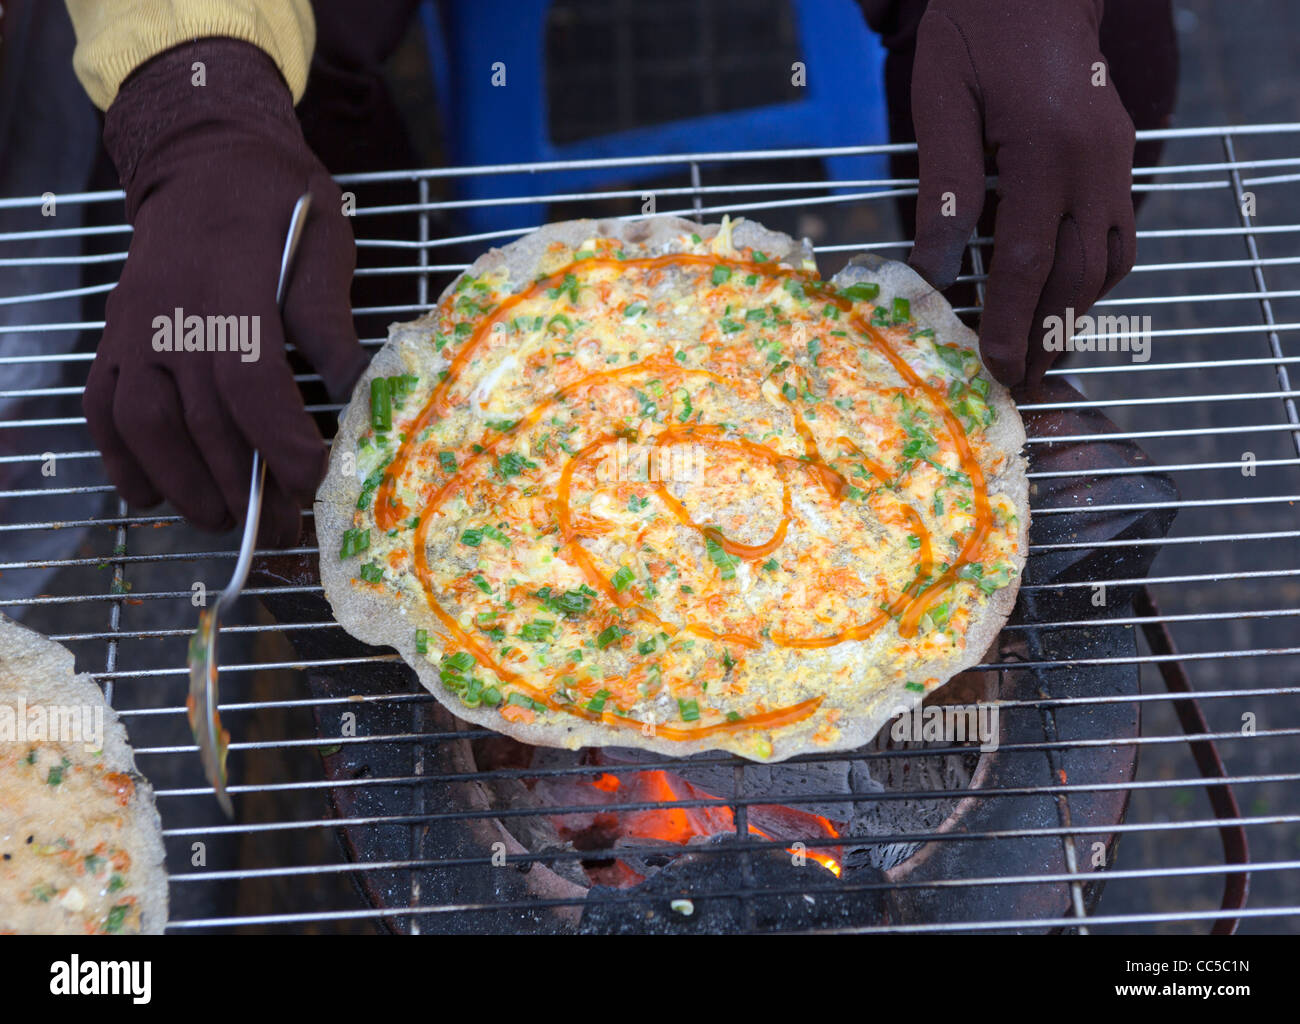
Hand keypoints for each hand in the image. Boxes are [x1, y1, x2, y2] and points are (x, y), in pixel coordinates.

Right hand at [85, 39, 368, 545]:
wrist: (202, 157)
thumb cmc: (277, 204)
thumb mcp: (322, 245)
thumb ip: (331, 321)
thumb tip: (361, 394)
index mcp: (232, 288)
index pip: (251, 384)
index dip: (280, 442)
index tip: (313, 483)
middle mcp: (171, 313)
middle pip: (199, 417)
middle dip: (243, 484)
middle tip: (279, 528)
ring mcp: (132, 327)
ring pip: (143, 422)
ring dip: (182, 483)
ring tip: (222, 520)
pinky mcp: (111, 337)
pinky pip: (101, 407)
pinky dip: (119, 457)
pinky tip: (149, 494)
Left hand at [907, 0, 1136, 387]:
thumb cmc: (974, 34)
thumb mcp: (941, 105)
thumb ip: (941, 191)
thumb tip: (929, 272)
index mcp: (1044, 149)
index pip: (1026, 260)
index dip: (1007, 322)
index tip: (992, 368)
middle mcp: (1093, 162)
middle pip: (1076, 275)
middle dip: (1045, 336)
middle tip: (1019, 384)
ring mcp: (1114, 160)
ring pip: (1106, 262)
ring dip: (1072, 316)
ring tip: (1039, 356)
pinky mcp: (1119, 156)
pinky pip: (1117, 235)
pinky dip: (1092, 276)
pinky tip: (1061, 300)